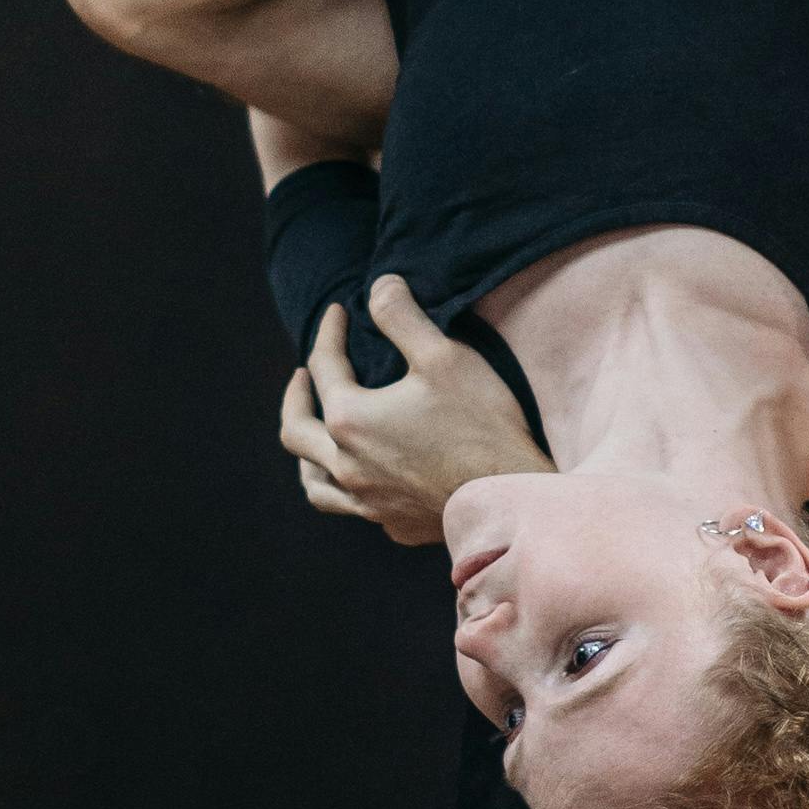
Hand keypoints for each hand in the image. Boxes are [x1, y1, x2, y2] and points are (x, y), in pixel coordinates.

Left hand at [278, 282, 549, 541]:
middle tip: (303, 376)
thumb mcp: (443, 356)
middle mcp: (347, 467)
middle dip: (295, 396)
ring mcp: (369, 503)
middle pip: (295, 431)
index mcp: (350, 421)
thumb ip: (401, 316)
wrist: (513, 496)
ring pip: (315, 484)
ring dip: (308, 455)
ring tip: (316, 436)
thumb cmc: (481, 424)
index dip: (329, 333)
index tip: (338, 313)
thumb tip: (379, 285)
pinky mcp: (394, 524)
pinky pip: (355, 506)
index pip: (323, 367)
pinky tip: (366, 476)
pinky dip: (349, 486)